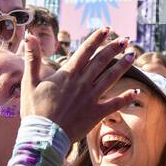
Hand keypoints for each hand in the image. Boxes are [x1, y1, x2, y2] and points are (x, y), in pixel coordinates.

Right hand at [19, 30, 139, 141]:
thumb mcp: (30, 81)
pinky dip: (126, 98)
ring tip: (132, 55)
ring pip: (111, 78)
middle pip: (101, 61)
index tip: (106, 29)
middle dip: (113, 48)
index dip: (96, 39)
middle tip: (125, 39)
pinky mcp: (96, 113)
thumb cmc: (35, 109)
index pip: (85, 51)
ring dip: (123, 66)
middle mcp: (83, 83)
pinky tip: (137, 92)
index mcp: (68, 74)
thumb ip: (32, 58)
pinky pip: (115, 104)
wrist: (44, 136)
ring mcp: (91, 98)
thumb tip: (29, 35)